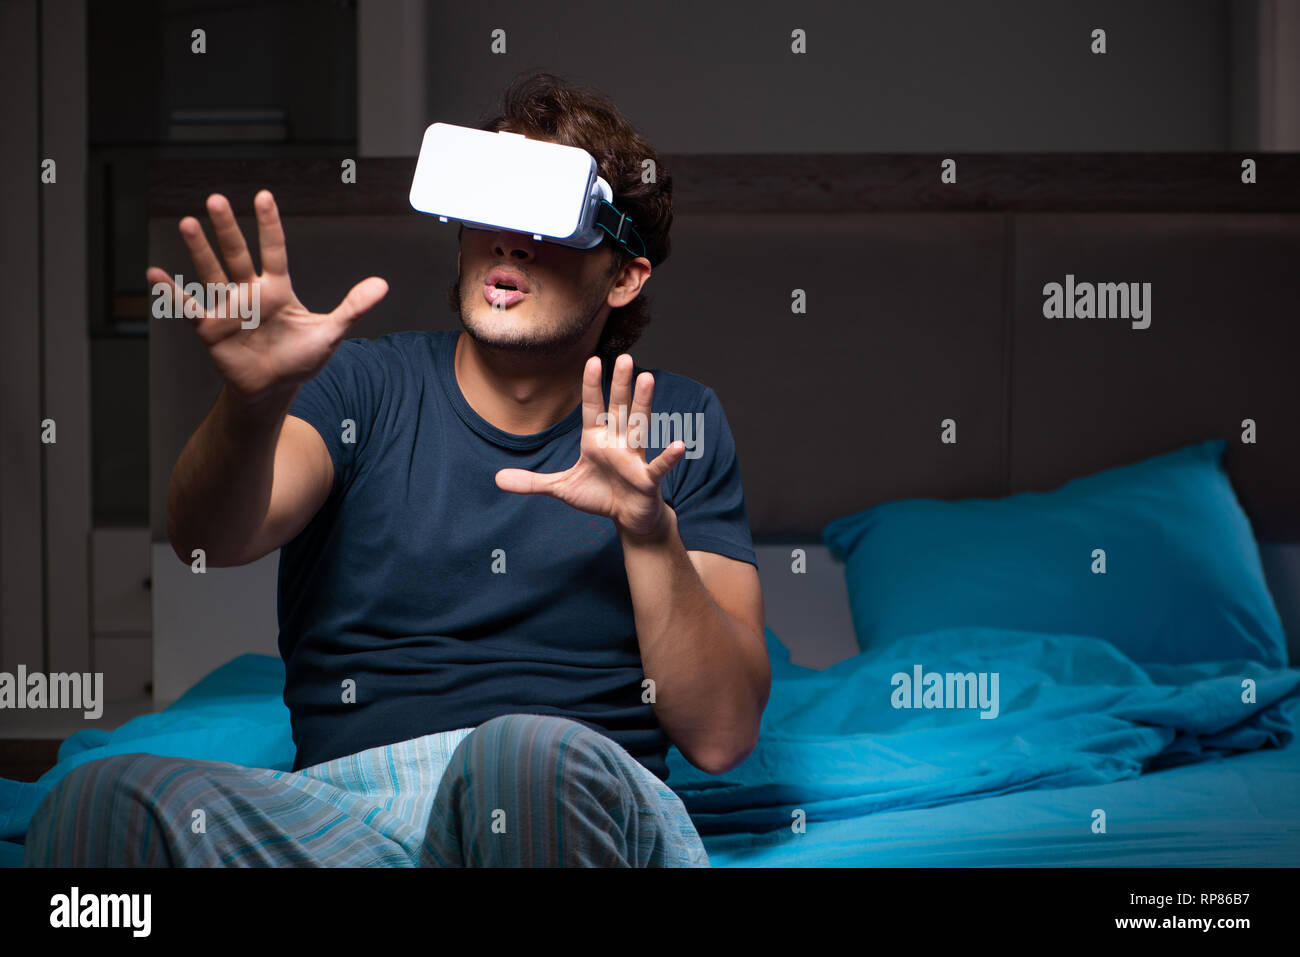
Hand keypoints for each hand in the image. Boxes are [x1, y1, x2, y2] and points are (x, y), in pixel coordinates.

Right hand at [146, 190, 388, 404]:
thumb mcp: (330, 333)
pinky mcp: (210, 329)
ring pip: (211, 272)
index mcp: (278, 288)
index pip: (274, 249)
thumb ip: (353, 307)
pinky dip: (171, 293)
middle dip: (227, 228)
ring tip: (187, 222)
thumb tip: (383, 284)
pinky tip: (153, 274)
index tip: (263, 196)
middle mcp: (249, 291)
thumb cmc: (300, 358)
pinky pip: (188, 307)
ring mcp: (227, 307)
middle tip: (216, 199)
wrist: (274, 389)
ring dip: (199, 250)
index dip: (269, 225)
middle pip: (237, 253)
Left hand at [495, 354, 685, 540]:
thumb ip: (532, 482)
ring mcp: (633, 458)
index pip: (592, 408)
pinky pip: (658, 466)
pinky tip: (678, 446)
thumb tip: (498, 479)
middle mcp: (616, 442)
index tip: (592, 360)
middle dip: (619, 385)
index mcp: (596, 440)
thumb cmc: (600, 496)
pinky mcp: (647, 478)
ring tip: (647, 380)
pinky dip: (668, 457)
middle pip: (617, 408)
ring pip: (638, 426)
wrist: (628, 518)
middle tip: (625, 358)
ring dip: (643, 403)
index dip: (591, 386)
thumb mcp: (561, 488)